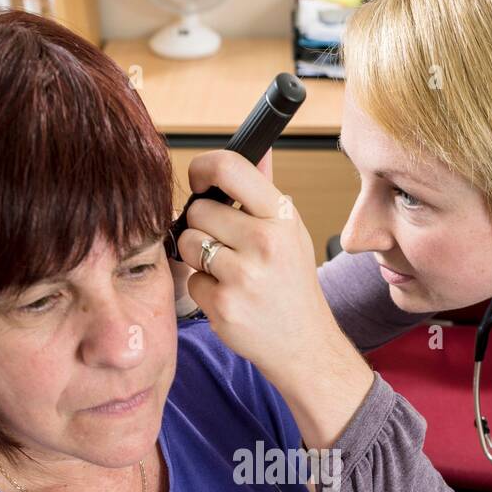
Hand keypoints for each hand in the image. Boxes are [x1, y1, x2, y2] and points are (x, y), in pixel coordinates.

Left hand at [167, 149, 275, 309]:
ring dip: (197, 256)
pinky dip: (203, 288)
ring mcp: (244, 276)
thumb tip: (259, 148)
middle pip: (199, 210)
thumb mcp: (290, 233)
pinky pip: (191, 279)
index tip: (199, 181)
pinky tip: (229, 296)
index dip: (202, 168)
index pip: (229, 167)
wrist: (304, 343)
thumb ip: (267, 190)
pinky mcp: (224, 305)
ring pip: (187, 243)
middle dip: (201, 226)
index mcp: (282, 217)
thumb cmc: (291, 284)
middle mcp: (265, 242)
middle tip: (223, 245)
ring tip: (226, 271)